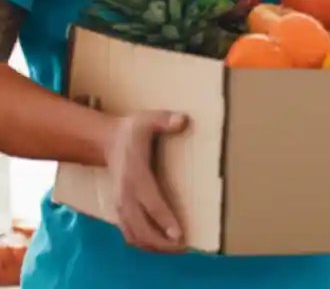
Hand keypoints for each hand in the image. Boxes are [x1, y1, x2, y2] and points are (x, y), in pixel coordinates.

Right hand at [103, 111, 188, 251]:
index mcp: (135, 176)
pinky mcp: (120, 210)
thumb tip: (183, 120)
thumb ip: (165, 120)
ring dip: (153, 247)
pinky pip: (130, 234)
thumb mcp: (147, 120)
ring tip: (176, 250)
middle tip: (185, 247)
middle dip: (162, 242)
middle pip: (142, 228)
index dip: (165, 219)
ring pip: (134, 235)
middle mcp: (125, 196)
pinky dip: (144, 244)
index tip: (178, 234)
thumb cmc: (131, 131)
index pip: (151, 203)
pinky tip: (161, 246)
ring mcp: (120, 205)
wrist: (103, 141)